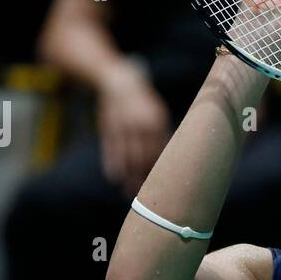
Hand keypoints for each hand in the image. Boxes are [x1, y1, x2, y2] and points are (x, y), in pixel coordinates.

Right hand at [95, 62, 170, 196]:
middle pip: (144, 158)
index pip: (160, 152)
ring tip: (129, 192)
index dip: (161, 171)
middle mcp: (140, 125)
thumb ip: (162, 136)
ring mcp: (123, 126)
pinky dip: (112, 164)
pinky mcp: (108, 128)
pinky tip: (115, 178)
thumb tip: (171, 160)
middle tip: (146, 197)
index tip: (163, 188)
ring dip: (128, 176)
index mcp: (157, 122)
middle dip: (144, 179)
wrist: (119, 82)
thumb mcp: (157, 115)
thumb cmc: (143, 104)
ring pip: (126, 157)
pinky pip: (110, 149)